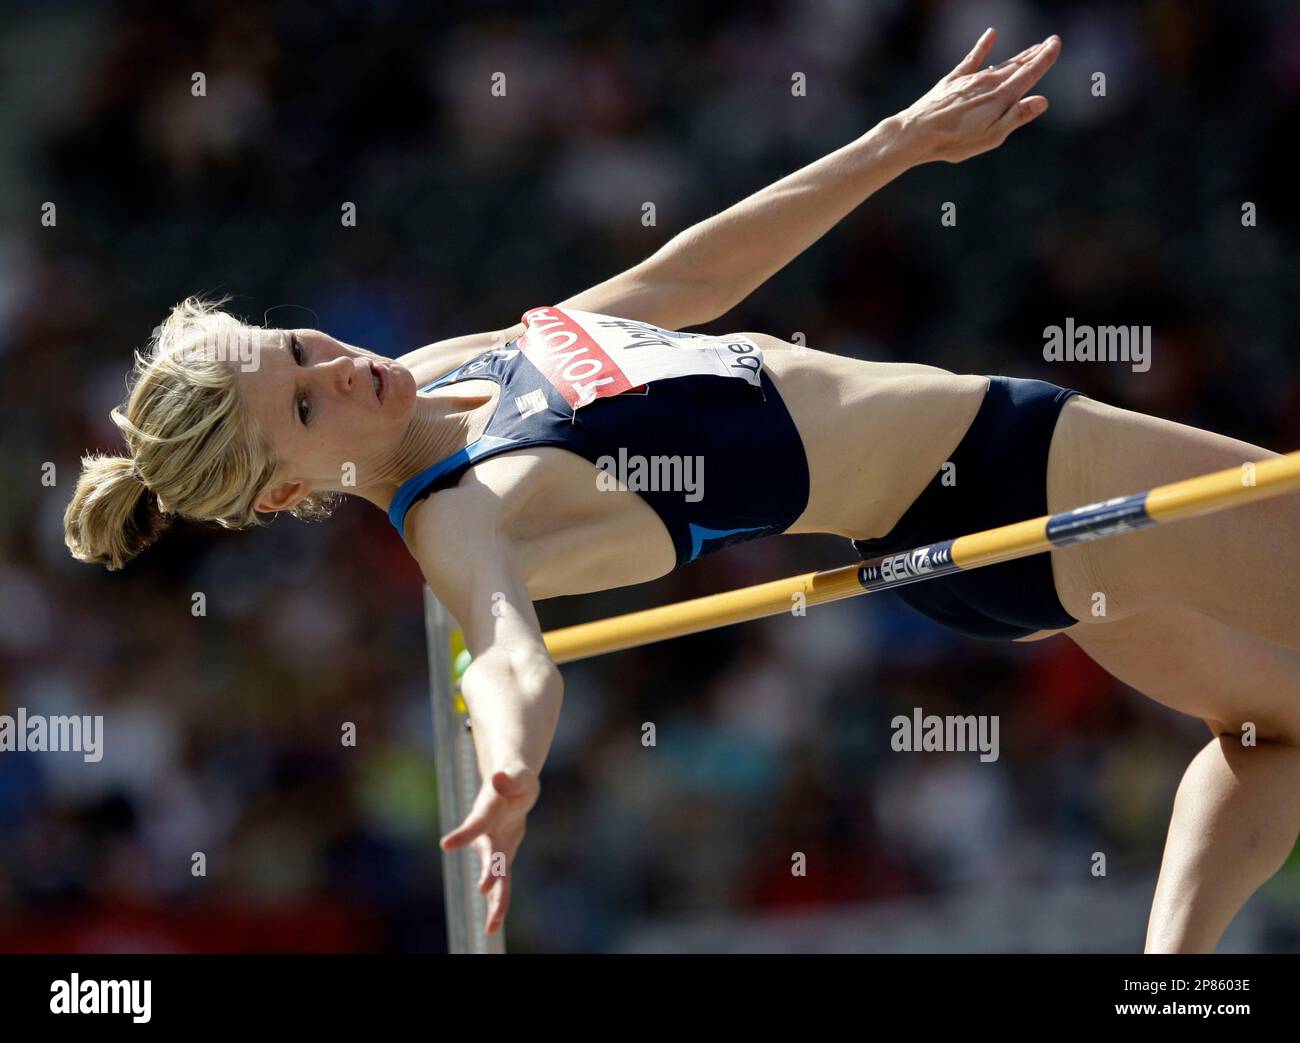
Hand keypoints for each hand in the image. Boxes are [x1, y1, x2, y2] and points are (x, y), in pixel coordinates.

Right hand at [439, 764, 539, 935]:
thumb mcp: (520, 776)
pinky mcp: (502, 857)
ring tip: (492, 927)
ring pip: (494, 875)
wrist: (511, 788)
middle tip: (483, 889)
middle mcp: (486, 834)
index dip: (463, 834)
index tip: (445, 844)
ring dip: (494, 899)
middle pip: (487, 855)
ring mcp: (493, 848)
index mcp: (487, 812)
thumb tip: (499, 777)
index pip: (476, 824)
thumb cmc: (516, 780)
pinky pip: (502, 881)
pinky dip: (499, 901)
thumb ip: (509, 779)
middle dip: (487, 872)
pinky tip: (494, 925)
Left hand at [895, 29, 1059, 163]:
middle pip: (1017, 66)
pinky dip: (983, 46)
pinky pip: (972, 58)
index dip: (1045, 58)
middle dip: (1035, 54)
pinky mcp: (953, 80)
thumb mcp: (991, 136)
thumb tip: (1043, 100)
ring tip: (1032, 48)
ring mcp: (970, 80)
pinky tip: (991, 33)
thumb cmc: (955, 141)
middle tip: (1050, 41)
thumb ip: (1017, 117)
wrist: (917, 133)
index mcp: (1001, 97)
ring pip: (999, 63)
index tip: (1056, 43)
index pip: (1029, 73)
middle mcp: (988, 83)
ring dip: (1017, 55)